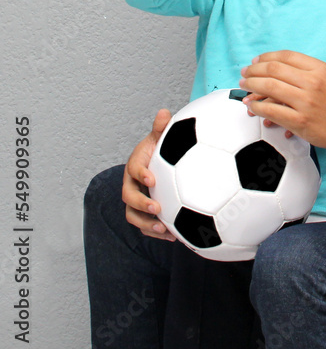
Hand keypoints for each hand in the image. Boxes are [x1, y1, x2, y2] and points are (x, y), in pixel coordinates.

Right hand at [122, 109, 175, 239]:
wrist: (161, 163)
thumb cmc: (161, 149)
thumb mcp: (160, 137)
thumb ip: (161, 127)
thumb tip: (164, 112)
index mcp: (135, 165)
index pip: (133, 170)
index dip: (140, 175)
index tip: (152, 179)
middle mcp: (131, 185)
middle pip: (128, 197)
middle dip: (141, 204)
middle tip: (156, 207)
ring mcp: (136, 200)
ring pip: (133, 216)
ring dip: (146, 224)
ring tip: (163, 229)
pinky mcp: (143, 213)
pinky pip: (146, 225)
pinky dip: (157, 232)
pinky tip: (173, 236)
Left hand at [239, 51, 325, 154]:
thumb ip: (303, 71)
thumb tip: (270, 67)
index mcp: (319, 69)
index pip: (285, 56)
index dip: (266, 57)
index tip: (255, 61)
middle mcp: (312, 82)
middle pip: (274, 69)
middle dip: (254, 70)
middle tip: (245, 73)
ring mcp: (306, 102)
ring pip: (270, 87)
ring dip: (252, 86)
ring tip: (244, 87)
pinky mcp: (300, 122)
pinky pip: (271, 111)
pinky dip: (257, 107)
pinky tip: (252, 106)